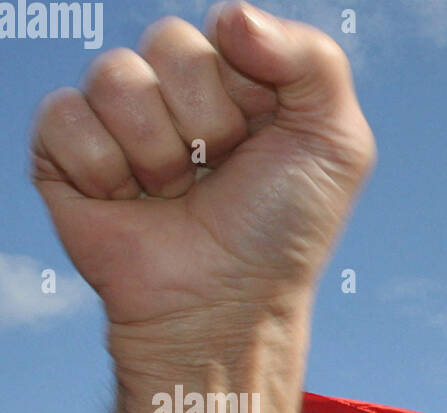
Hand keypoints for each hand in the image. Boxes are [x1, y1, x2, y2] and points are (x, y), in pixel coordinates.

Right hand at [28, 2, 376, 412]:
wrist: (225, 305)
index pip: (225, 29)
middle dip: (206, 119)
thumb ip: (314, 59)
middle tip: (218, 173)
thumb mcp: (336, 143)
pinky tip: (129, 203)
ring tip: (176, 194)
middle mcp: (175, 94)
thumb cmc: (282, 232)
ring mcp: (118, 121)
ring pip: (116, 76)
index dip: (248, 88)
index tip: (263, 142)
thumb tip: (230, 16)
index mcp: (238, 80)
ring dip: (159, 151)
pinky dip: (106, 168)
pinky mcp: (64, 153)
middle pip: (169, 42)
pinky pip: (66, 115)